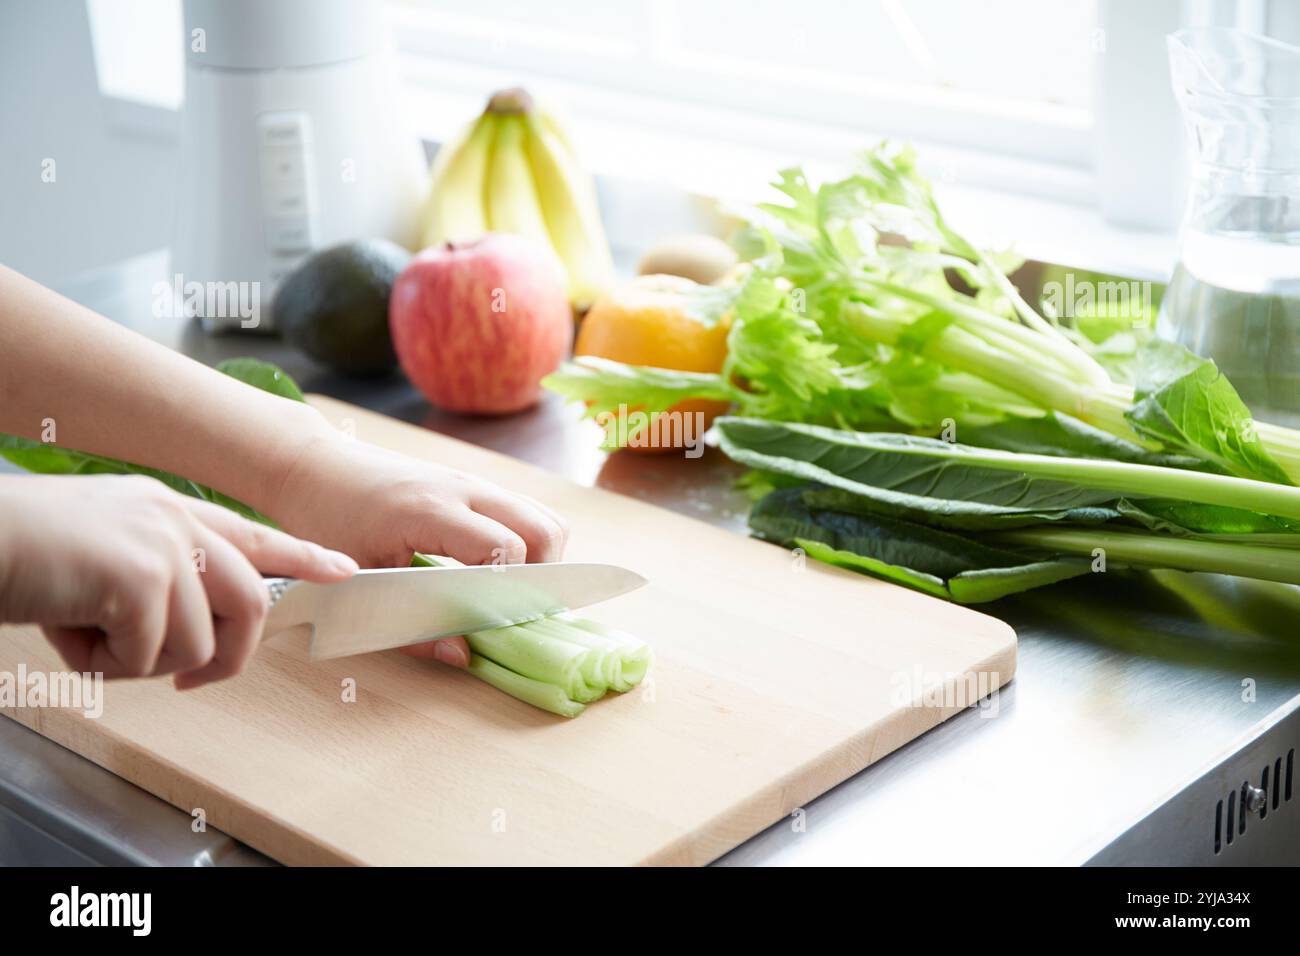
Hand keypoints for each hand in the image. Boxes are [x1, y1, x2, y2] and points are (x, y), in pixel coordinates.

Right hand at [0, 474, 356, 688]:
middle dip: (224, 660)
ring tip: (87, 632)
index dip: (303, 556)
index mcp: (170, 511)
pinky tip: (68, 629)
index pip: (254, 535)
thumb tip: (193, 639)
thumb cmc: (23, 555)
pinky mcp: (141, 576)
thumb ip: (156, 578)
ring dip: (139, 661)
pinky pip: (149, 657)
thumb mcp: (101, 553)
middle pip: (253, 604)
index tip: (343, 570)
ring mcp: (164, 544)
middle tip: (183, 684)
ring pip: (198, 644)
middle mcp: (177, 520)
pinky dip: (103, 664)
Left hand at [265, 431, 569, 667]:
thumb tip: (462, 656)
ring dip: (543, 558)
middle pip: (543, 529)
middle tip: (521, 611)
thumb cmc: (329, 521)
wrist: (316, 466)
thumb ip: (411, 626)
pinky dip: (530, 541)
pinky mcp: (474, 483)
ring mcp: (473, 481)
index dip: (514, 591)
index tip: (504, 622)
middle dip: (545, 575)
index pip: (506, 549)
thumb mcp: (361, 582)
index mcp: (432, 512)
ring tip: (514, 592)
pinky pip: (525, 510)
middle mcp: (464, 488)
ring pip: (543, 516)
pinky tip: (502, 569)